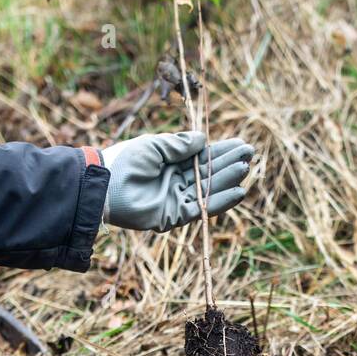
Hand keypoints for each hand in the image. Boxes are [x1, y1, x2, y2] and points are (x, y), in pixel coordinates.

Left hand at [100, 131, 253, 231]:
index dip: (222, 151)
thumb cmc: (125, 160)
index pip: (202, 156)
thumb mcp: (155, 145)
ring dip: (228, 179)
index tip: (241, 144)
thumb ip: (179, 144)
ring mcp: (177, 198)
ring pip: (208, 189)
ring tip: (246, 168)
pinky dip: (221, 201)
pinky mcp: (176, 216)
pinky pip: (203, 208)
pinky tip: (239, 192)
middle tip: (250, 153)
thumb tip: (204, 140)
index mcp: (171, 162)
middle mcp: (176, 180)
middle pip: (209, 172)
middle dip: (229, 163)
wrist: (106, 185)